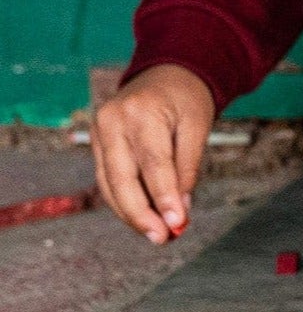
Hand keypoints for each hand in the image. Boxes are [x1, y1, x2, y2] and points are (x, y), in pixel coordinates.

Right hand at [92, 64, 215, 244]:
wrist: (165, 73)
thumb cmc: (186, 99)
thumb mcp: (197, 126)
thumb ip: (187, 167)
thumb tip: (181, 209)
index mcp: (141, 112)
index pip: (153, 164)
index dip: (164, 198)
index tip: (177, 224)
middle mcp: (112, 121)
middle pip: (122, 178)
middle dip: (141, 214)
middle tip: (162, 238)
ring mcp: (99, 132)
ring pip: (110, 184)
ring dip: (132, 213)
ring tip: (157, 234)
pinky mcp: (96, 142)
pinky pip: (108, 178)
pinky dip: (124, 201)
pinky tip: (142, 218)